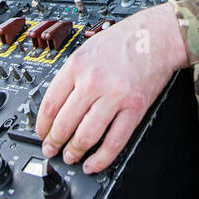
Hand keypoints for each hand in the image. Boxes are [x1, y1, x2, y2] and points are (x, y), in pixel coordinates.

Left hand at [36, 3, 187, 173]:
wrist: (158, 35)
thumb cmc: (125, 39)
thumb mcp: (88, 49)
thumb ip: (72, 74)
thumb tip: (57, 102)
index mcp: (77, 66)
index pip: (49, 104)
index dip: (41, 125)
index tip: (41, 133)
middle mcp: (92, 81)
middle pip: (64, 123)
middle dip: (54, 142)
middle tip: (51, 150)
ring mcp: (114, 96)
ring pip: (86, 135)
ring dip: (74, 151)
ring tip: (71, 157)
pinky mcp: (135, 108)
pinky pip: (115, 140)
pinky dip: (101, 158)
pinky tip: (93, 163)